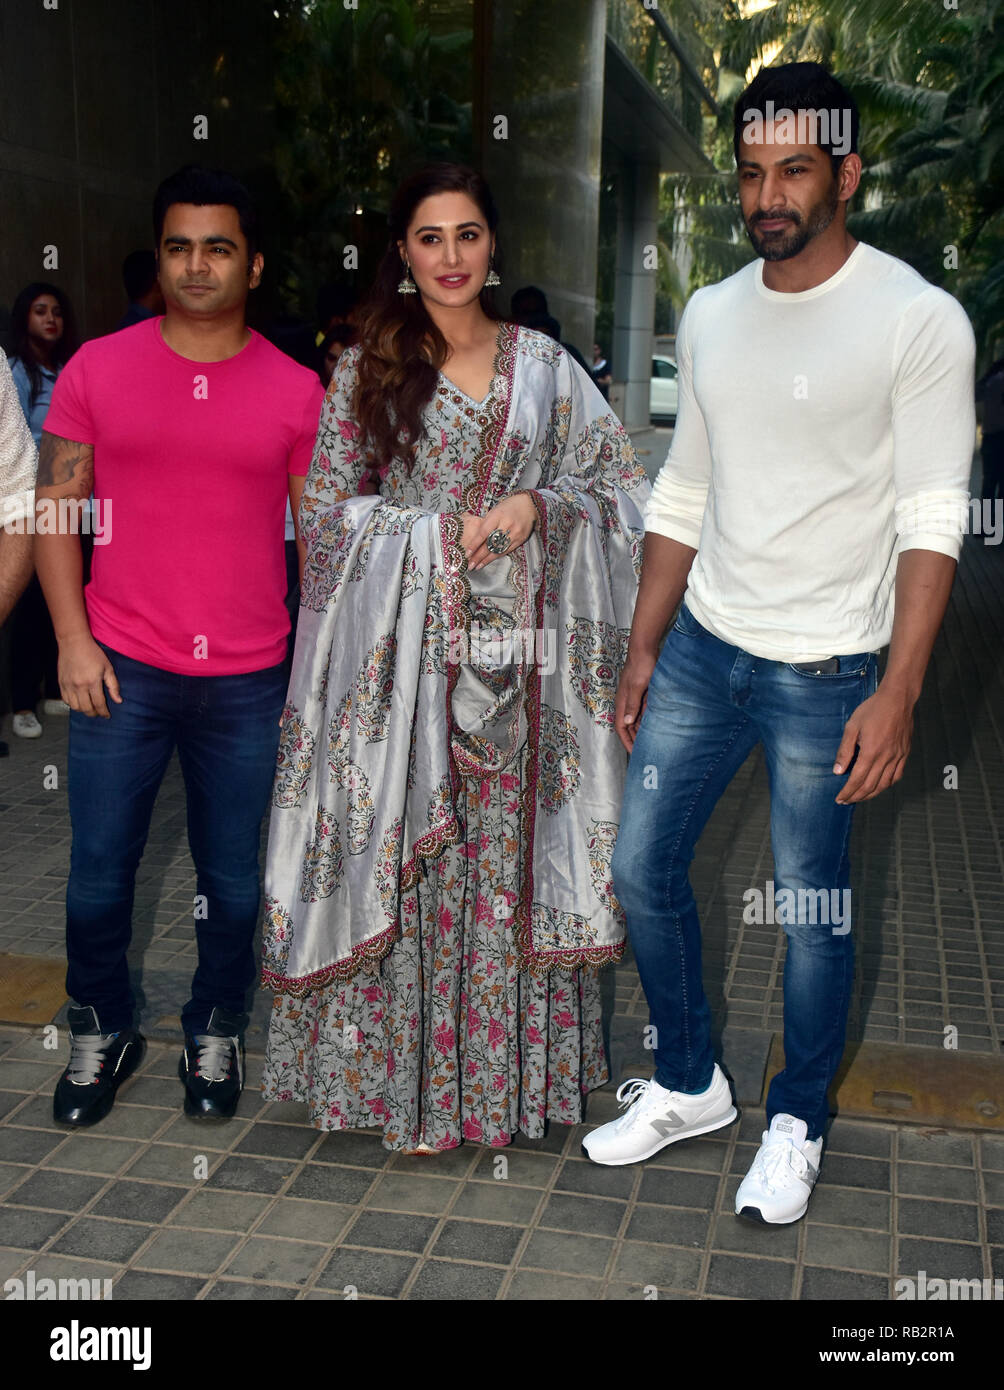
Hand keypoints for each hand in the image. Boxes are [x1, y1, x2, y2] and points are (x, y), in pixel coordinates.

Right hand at [58, 633, 121, 717]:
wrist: (73, 642)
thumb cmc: (93, 653)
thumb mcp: (108, 667)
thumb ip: (113, 685)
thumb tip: (118, 701)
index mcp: (92, 682)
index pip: (99, 704)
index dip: (104, 712)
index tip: (107, 716)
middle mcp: (79, 685)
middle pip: (86, 708)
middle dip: (94, 713)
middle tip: (99, 713)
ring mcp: (68, 685)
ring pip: (75, 707)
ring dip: (83, 710)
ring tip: (89, 708)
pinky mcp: (61, 683)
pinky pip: (65, 700)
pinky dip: (73, 704)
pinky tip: (79, 702)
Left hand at [463, 493, 537, 570]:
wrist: (528, 506)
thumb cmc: (508, 507)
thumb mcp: (494, 510)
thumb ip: (485, 524)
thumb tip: (473, 539)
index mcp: (498, 515)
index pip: (484, 532)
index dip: (475, 544)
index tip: (467, 553)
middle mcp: (507, 525)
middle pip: (490, 544)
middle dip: (479, 556)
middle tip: (470, 565)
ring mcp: (515, 533)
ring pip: (498, 550)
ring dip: (486, 560)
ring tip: (476, 566)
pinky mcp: (520, 540)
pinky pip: (506, 551)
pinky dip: (496, 557)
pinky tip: (488, 561)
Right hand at [615, 650, 656, 753]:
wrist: (645, 649)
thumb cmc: (640, 666)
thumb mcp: (637, 686)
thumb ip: (632, 704)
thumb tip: (626, 722)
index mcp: (622, 703)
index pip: (621, 728)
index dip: (627, 741)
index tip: (635, 753)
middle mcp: (627, 703)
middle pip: (629, 726)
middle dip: (635, 739)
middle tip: (646, 752)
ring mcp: (635, 698)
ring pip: (637, 720)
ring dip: (643, 731)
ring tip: (653, 743)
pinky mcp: (642, 694)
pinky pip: (644, 711)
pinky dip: (649, 720)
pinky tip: (657, 726)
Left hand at [833, 685, 913, 803]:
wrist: (897, 699)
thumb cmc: (872, 710)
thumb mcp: (852, 727)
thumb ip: (844, 751)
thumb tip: (838, 771)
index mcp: (871, 752)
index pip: (857, 780)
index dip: (847, 792)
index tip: (840, 799)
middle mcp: (886, 757)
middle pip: (870, 786)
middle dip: (856, 796)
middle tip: (846, 801)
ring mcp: (897, 756)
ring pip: (884, 784)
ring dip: (871, 794)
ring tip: (860, 797)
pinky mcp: (905, 753)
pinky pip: (897, 776)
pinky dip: (887, 785)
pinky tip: (879, 786)